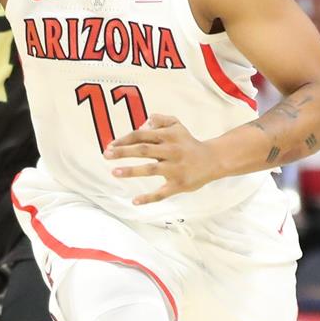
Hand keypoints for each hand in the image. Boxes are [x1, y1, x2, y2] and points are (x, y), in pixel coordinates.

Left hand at [106, 115, 222, 204]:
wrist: (213, 160)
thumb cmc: (188, 143)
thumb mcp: (178, 125)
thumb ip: (161, 119)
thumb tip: (144, 122)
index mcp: (168, 136)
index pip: (142, 135)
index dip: (124, 139)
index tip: (109, 145)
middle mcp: (171, 151)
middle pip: (144, 150)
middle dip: (123, 152)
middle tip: (106, 155)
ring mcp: (175, 169)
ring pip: (151, 169)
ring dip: (132, 171)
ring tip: (115, 172)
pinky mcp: (179, 184)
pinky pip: (162, 192)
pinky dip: (149, 198)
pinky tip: (135, 201)